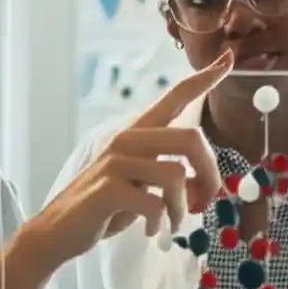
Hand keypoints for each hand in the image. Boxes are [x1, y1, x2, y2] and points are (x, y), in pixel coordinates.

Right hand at [24, 50, 234, 266]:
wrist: (59, 231)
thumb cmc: (106, 207)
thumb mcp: (140, 183)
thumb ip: (169, 173)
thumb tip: (208, 184)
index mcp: (137, 134)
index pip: (175, 97)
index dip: (204, 79)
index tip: (228, 57)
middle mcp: (126, 140)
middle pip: (190, 138)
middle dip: (210, 174)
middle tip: (206, 202)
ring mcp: (115, 162)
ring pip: (177, 175)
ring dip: (182, 208)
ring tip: (172, 223)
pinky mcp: (108, 189)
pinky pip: (155, 203)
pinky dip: (160, 222)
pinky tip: (150, 230)